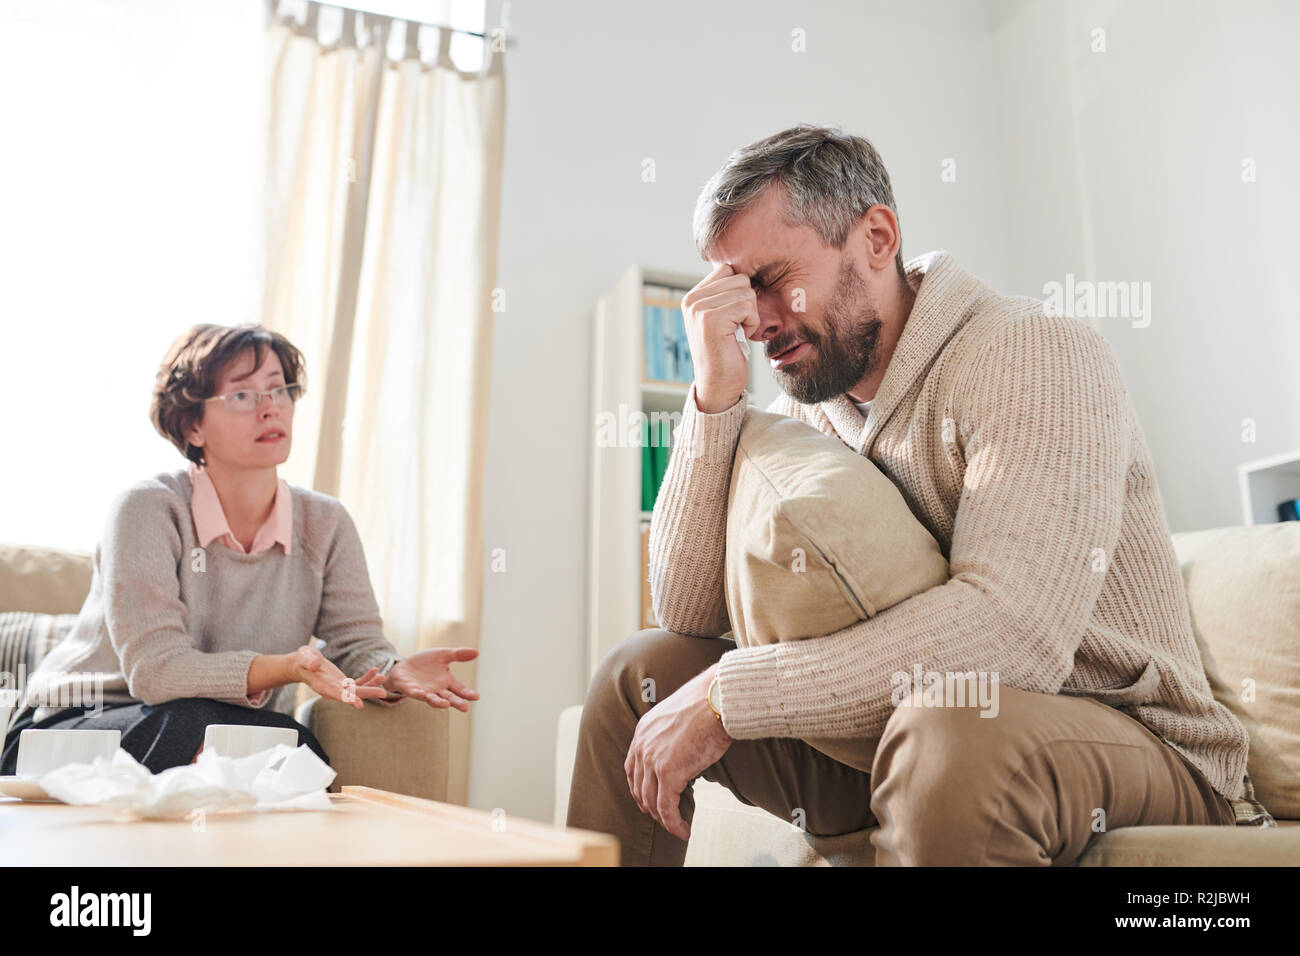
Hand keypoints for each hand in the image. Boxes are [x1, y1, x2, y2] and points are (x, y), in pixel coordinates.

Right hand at [289, 646, 388, 709]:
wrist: (303, 665)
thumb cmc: (303, 660)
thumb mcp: (304, 657)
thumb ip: (308, 661)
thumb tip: (314, 664)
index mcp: (322, 685)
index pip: (336, 694)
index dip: (348, 698)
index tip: (359, 704)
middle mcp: (332, 690)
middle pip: (351, 694)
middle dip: (367, 693)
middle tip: (383, 693)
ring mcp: (339, 687)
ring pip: (357, 690)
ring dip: (371, 685)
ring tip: (383, 677)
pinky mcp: (343, 683)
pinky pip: (358, 683)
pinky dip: (367, 678)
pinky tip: (376, 670)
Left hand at [384, 647, 479, 710]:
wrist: (403, 665)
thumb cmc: (425, 662)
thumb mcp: (443, 654)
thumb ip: (458, 654)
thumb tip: (477, 652)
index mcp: (446, 682)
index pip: (459, 689)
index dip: (467, 693)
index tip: (476, 697)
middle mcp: (437, 690)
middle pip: (449, 698)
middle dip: (456, 703)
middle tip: (465, 707)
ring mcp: (424, 691)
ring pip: (433, 699)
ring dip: (439, 703)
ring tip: (446, 704)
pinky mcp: (410, 689)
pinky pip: (415, 693)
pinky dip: (419, 694)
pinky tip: (422, 694)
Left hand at [624, 663, 732, 840]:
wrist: (717, 699)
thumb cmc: (708, 704)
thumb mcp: (679, 717)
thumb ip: (672, 735)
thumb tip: (682, 752)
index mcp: (642, 732)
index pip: (633, 769)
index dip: (641, 789)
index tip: (652, 800)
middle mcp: (642, 746)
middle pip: (639, 788)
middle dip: (651, 807)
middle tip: (665, 817)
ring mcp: (653, 761)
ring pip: (652, 802)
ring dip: (664, 819)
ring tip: (677, 827)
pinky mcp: (669, 774)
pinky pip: (666, 809)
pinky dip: (673, 824)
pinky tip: (683, 830)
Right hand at [681, 262, 758, 412]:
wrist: (718, 385)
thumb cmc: (726, 352)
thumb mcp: (720, 317)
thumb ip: (725, 294)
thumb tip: (745, 271)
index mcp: (692, 297)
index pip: (728, 270)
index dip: (740, 291)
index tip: (735, 316)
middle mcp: (691, 300)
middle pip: (739, 278)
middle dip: (747, 303)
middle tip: (737, 327)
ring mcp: (699, 309)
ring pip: (746, 291)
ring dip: (750, 314)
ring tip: (737, 332)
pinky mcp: (711, 320)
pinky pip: (747, 305)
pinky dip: (751, 323)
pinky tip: (740, 337)